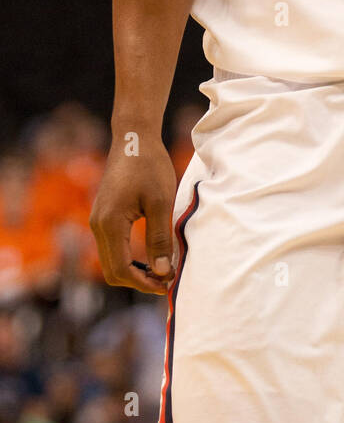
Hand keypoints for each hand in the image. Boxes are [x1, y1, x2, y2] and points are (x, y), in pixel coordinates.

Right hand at [90, 136, 177, 294]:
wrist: (134, 138)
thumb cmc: (149, 166)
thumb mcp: (160, 203)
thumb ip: (159, 239)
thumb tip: (161, 271)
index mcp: (110, 224)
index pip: (122, 269)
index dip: (144, 282)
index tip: (167, 284)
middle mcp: (98, 226)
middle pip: (113, 271)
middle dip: (139, 280)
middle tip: (166, 279)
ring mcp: (98, 221)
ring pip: (112, 261)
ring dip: (135, 270)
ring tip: (162, 269)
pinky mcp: (103, 216)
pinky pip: (113, 248)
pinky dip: (130, 258)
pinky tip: (152, 254)